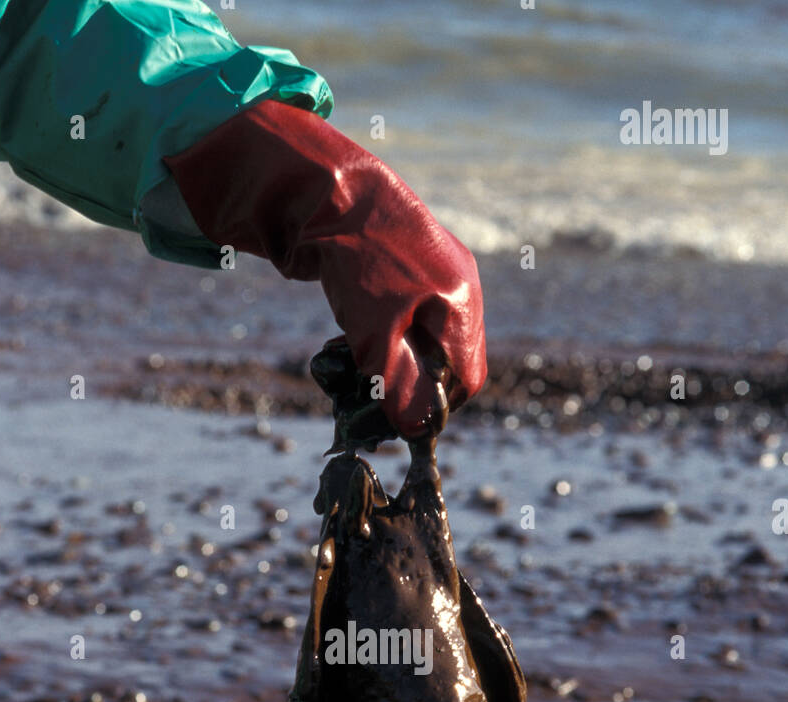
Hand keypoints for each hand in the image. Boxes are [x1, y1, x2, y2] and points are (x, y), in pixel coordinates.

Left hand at [165, 100, 486, 436]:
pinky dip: (379, 334)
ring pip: (419, 336)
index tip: (398, 419)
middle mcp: (455, 283)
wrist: (320, 185)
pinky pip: (401, 313)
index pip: (466, 378)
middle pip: (445, 358)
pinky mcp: (398, 261)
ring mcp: (429, 269)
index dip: (436, 406)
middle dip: (410, 382)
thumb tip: (419, 430)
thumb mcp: (376, 334)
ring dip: (390, 359)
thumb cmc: (359, 259)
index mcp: (462, 301)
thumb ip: (398, 385)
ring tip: (352, 364)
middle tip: (369, 395)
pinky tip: (347, 336)